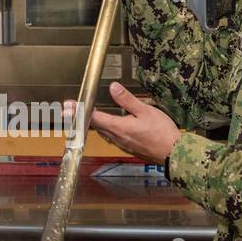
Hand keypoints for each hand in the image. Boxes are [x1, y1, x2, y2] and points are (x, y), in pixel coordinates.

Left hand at [65, 82, 180, 163]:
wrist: (173, 154)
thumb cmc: (162, 132)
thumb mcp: (146, 111)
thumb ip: (127, 100)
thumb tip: (113, 87)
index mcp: (119, 127)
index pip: (93, 117)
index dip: (79, 111)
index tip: (68, 106)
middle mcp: (116, 137)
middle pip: (94, 126)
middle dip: (80, 117)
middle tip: (68, 110)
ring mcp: (121, 144)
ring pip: (102, 131)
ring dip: (91, 123)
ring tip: (82, 116)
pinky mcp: (127, 147)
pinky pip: (110, 136)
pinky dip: (103, 129)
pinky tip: (105, 125)